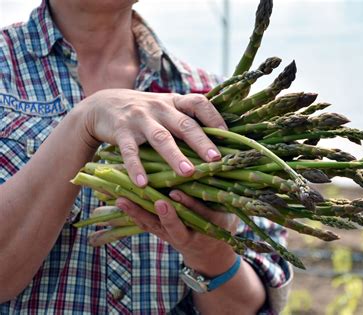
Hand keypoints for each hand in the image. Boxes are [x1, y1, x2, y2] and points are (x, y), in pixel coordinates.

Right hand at [77, 89, 226, 185]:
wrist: (103, 104)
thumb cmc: (145, 112)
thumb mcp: (166, 108)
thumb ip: (186, 119)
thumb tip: (221, 137)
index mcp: (175, 102)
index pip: (199, 103)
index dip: (215, 117)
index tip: (228, 135)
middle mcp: (160, 107)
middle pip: (184, 124)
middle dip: (201, 141)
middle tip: (216, 159)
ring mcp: (140, 118)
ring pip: (161, 137)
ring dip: (174, 156)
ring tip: (187, 173)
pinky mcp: (121, 131)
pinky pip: (130, 151)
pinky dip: (136, 167)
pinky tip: (143, 183)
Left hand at [116, 190, 239, 275]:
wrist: (209, 252)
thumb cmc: (221, 223)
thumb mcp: (228, 214)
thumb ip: (223, 196)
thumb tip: (220, 165)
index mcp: (208, 225)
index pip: (198, 213)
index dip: (188, 204)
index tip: (177, 194)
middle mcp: (188, 233)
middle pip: (173, 224)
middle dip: (164, 214)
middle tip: (156, 202)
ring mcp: (171, 234)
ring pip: (153, 224)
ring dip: (137, 212)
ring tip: (122, 200)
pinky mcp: (160, 232)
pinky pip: (144, 224)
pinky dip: (131, 213)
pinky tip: (117, 201)